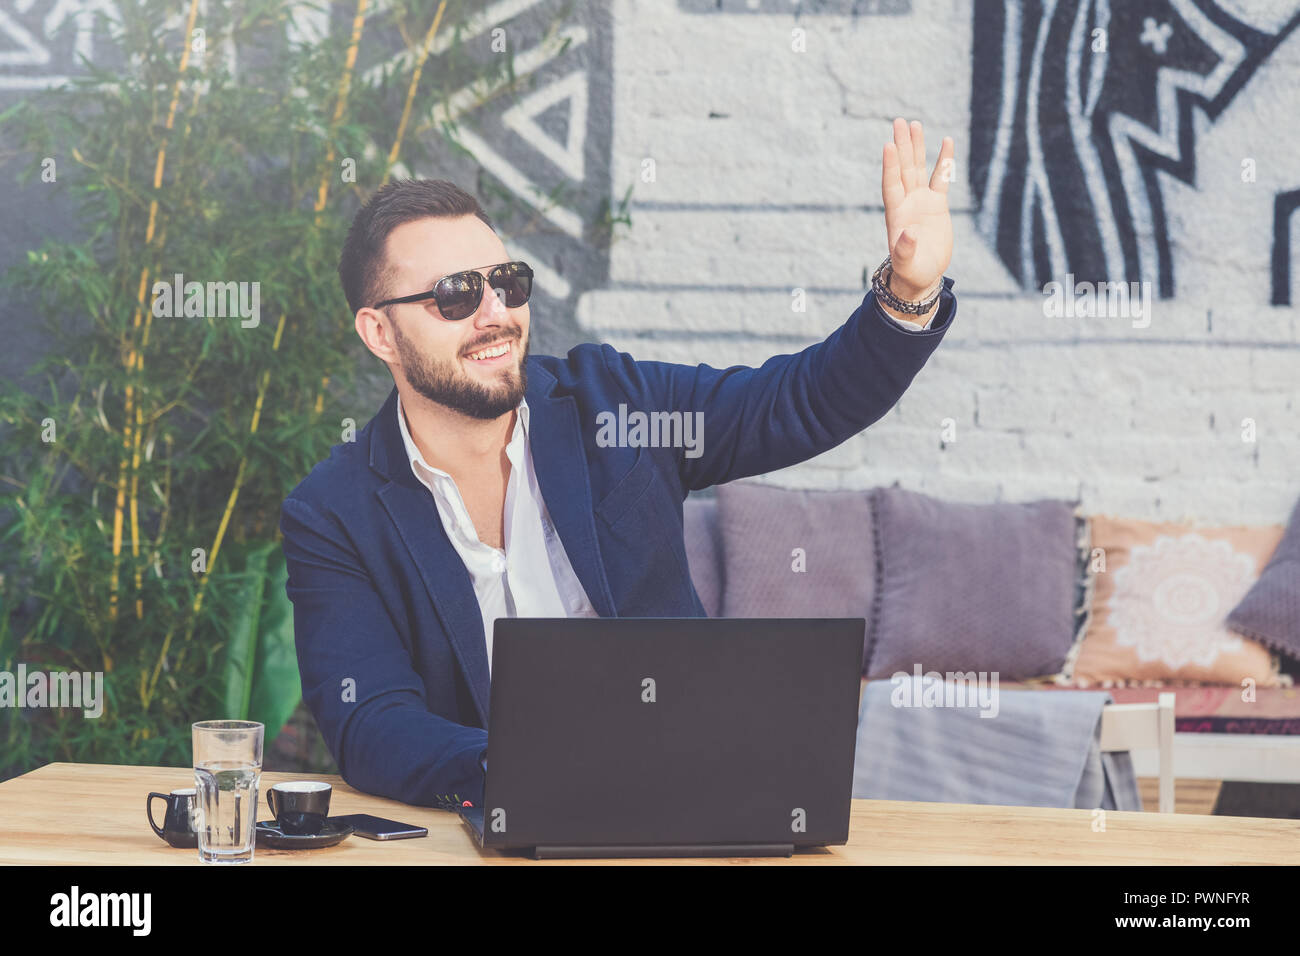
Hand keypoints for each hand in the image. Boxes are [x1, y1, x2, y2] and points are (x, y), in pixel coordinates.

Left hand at [881, 118, 954, 298]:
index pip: (891, 184)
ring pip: (919, 168)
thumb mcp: (906, 265)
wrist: (922, 276)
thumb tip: (908, 233)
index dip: (891, 166)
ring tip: (914, 123)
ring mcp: (921, 201)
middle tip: (899, 121)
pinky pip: (942, 178)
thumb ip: (904, 250)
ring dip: (917, 147)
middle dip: (902, 145)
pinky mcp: (937, 204)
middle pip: (904, 168)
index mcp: (896, 214)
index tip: (888, 145)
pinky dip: (944, 161)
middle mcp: (907, 202)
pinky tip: (947, 141)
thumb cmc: (911, 272)